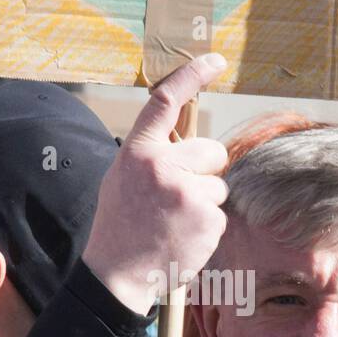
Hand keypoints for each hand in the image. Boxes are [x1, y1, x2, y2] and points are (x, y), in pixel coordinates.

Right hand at [82, 54, 229, 314]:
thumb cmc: (120, 226)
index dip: (193, 75)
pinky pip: (220, 213)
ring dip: (204, 203)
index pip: (166, 101)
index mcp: (137, 151)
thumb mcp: (122, 179)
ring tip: (175, 223)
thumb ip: (152, 155)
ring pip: (218, 186)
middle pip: (212, 150)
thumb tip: (184, 138)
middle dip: (206, 170)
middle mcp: (163, 165)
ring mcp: (187, 191)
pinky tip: (183, 238)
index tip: (214, 60)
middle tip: (179, 197)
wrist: (117, 276)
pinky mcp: (207, 218)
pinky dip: (206, 227)